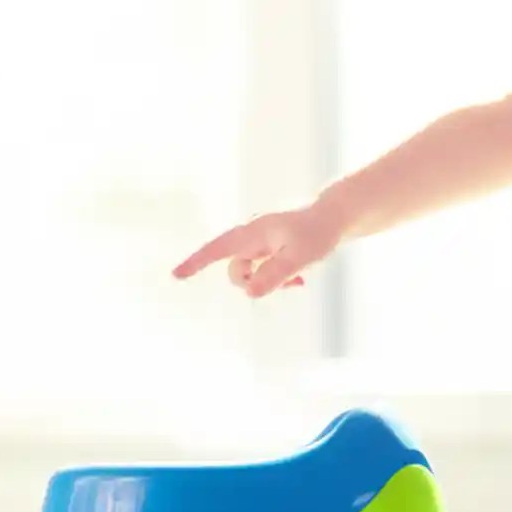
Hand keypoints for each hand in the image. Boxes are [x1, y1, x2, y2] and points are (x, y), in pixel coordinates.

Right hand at [171, 204, 345, 297]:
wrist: (336, 218)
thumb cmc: (317, 235)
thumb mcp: (298, 258)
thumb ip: (274, 275)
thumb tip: (248, 293)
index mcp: (252, 234)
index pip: (216, 250)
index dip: (195, 263)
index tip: (176, 275)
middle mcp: (251, 237)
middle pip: (237, 270)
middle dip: (254, 283)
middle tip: (292, 282)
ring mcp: (261, 244)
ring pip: (253, 274)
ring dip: (272, 283)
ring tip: (299, 278)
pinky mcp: (271, 249)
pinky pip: (265, 272)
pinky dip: (278, 279)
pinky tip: (300, 279)